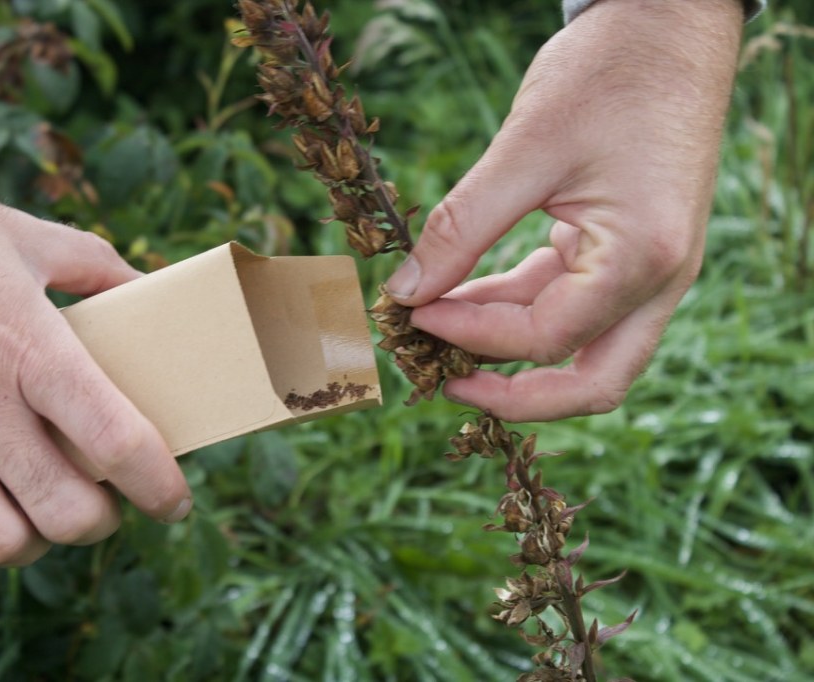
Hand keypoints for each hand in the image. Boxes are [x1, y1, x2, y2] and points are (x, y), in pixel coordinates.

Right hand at [0, 158, 191, 585]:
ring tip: (37, 515)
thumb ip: (95, 264)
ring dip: (31, 543)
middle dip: (99, 523)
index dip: (158, 485)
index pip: (116, 441)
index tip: (174, 500)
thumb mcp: (21, 233)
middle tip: (102, 501)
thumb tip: (151, 289)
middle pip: (65, 512)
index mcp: (30, 349)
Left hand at [386, 0, 742, 421]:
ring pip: (578, 344)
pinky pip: (571, 301)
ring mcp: (648, 269)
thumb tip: (406, 292)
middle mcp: (658, 280)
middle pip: (590, 381)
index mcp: (643, 260)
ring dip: (507, 345)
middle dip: (513, 393)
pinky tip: (464, 292)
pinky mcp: (627, 250)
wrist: (668, 24)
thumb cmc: (609, 74)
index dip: (471, 336)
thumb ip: (463, 228)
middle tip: (441, 382)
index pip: (547, 337)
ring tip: (436, 328)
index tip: (411, 314)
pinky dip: (518, 304)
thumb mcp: (525, 150)